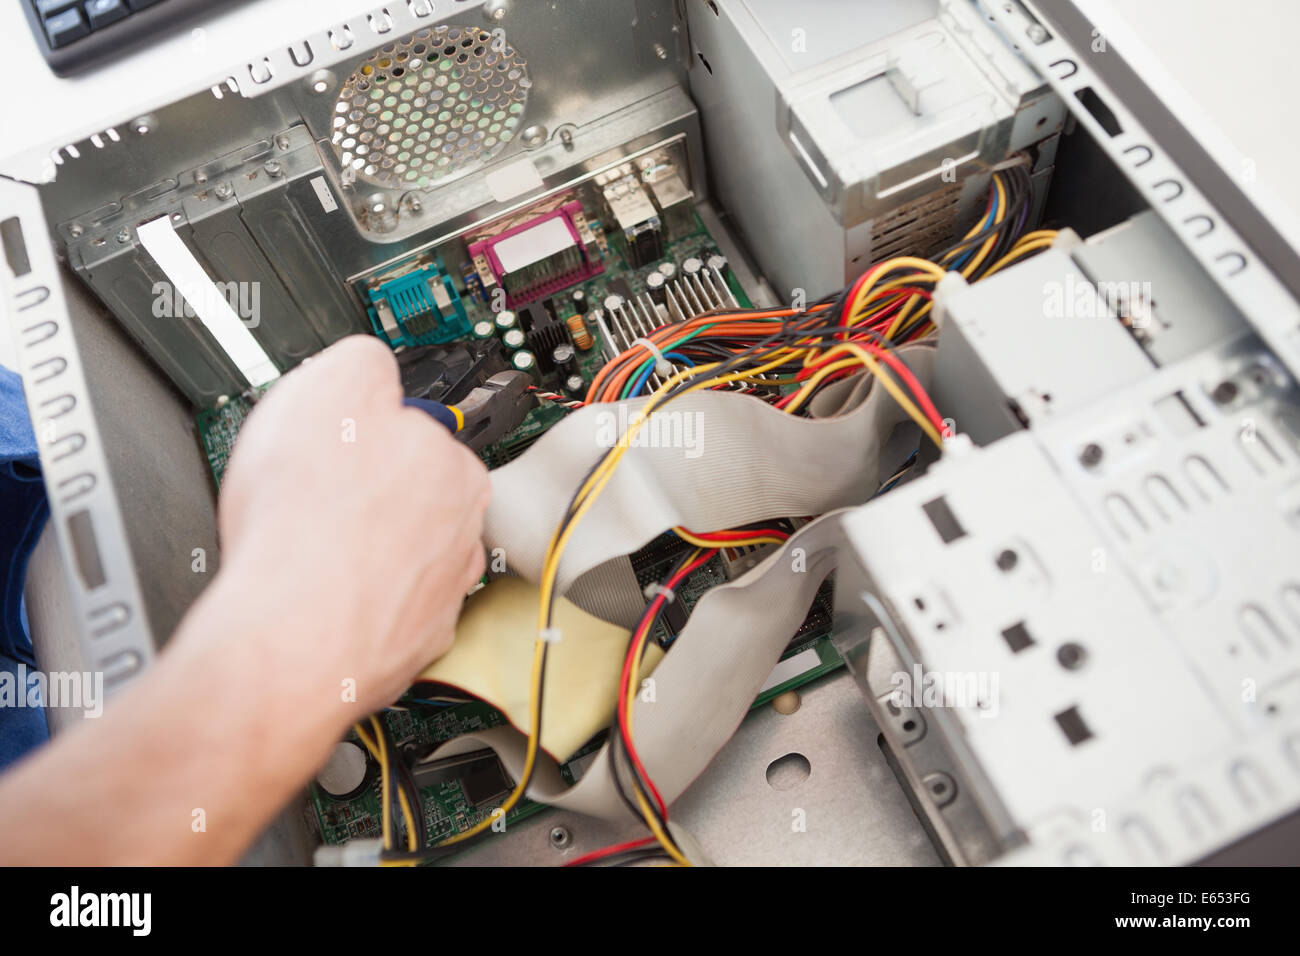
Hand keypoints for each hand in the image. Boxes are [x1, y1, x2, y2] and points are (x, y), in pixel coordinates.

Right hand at [210, 335, 489, 721]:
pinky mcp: (409, 647)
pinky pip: (382, 609)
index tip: (343, 439)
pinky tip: (317, 591)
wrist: (291, 637)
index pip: (419, 431)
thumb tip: (371, 363)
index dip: (368, 431)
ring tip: (308, 545)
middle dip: (370, 491)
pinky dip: (353, 600)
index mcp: (455, 467)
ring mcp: (440, 596)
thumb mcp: (329, 385)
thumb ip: (363, 362)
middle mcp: (462, 533)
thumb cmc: (309, 523)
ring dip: (362, 548)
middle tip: (317, 492)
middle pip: (416, 495)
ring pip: (403, 555)